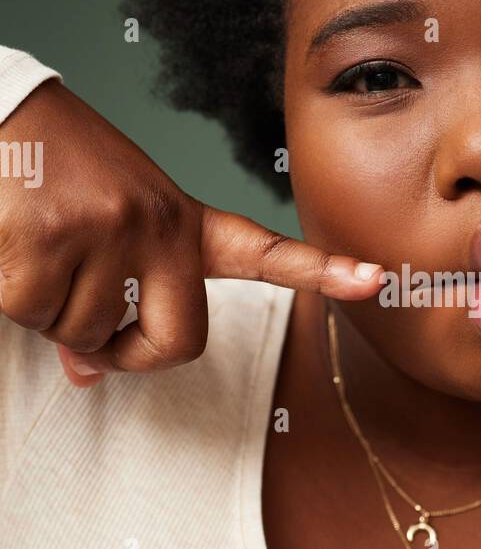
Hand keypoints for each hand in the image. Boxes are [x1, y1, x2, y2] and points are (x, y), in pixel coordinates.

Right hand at [0, 79, 383, 386]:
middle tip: (95, 342)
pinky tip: (11, 243)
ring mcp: (110, 229)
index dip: (320, 271)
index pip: (261, 254)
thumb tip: (87, 375)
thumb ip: (113, 299)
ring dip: (51, 315)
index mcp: (181, 220)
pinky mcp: (52, 236)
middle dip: (131, 356)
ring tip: (37, 246)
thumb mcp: (103, 225)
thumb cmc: (53, 173)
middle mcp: (159, 223)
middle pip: (179, 344)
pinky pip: (33, 315)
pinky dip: (12, 299)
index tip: (375, 278)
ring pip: (87, 335)